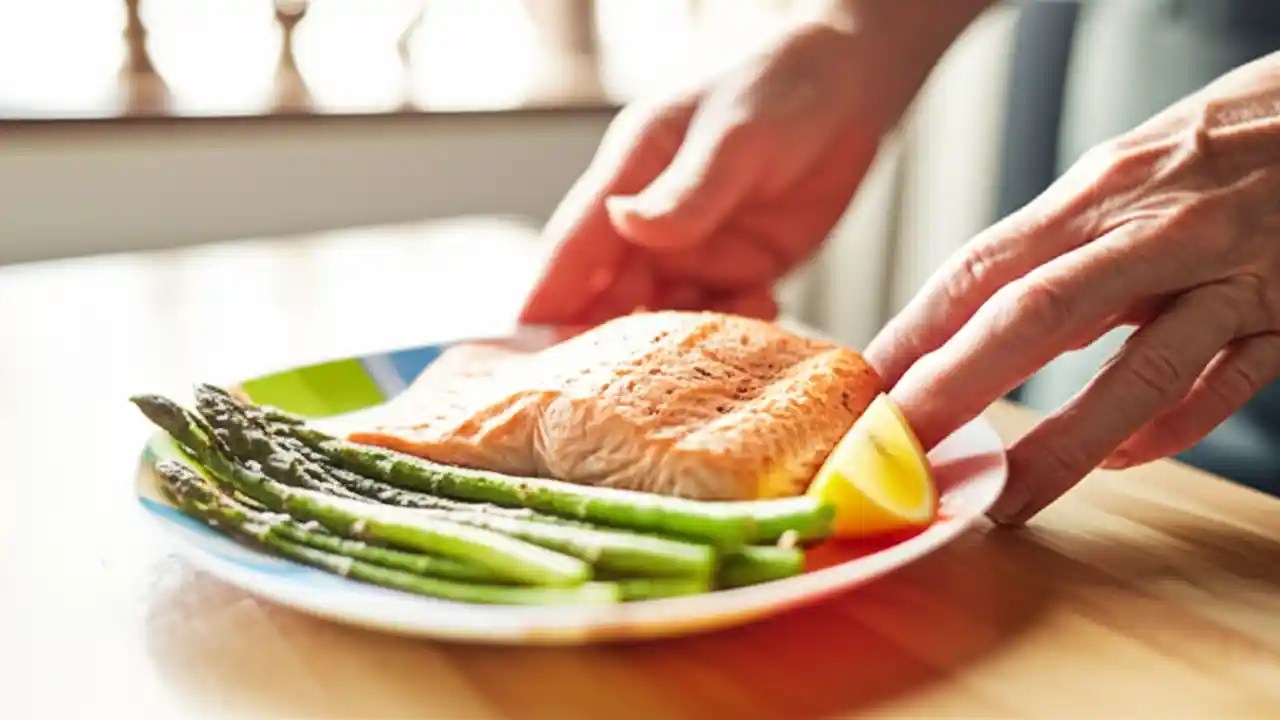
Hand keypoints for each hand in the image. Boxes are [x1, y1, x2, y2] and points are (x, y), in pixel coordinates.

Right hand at [520, 1, 983, 324]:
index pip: (570, 255)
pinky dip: (736, 330)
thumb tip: (627, 226)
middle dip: (611, 353)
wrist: (852, 82)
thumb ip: (687, 189)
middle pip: (610, 303)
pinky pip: (723, 318)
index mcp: (627, 180)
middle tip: (625, 403)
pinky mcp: (740, 267)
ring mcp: (694, 249)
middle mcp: (651, 224)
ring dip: (680, 349)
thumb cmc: (778, 84)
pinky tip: (765, 309)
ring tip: (708, 363)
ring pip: (665, 320)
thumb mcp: (733, 134)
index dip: (545, 312)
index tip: (525, 370)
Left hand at [866, 52, 1279, 524]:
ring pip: (1135, 373)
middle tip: (902, 451)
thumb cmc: (1216, 146)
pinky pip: (1225, 385)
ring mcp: (1225, 278)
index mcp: (1096, 193)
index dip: (915, 335)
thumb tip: (973, 325)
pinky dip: (1168, 429)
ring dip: (1059, 444)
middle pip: (1034, 317)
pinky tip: (1118, 461)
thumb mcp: (1121, 175)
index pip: (981, 269)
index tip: (867, 391)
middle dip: (955, 391)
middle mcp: (1153, 233)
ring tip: (1002, 499)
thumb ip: (1056, 249)